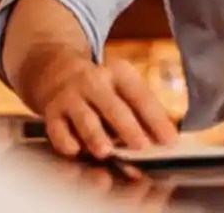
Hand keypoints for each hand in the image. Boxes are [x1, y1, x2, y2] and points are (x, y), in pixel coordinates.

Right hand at [37, 55, 177, 158]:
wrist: (57, 71)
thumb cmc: (101, 89)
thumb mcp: (123, 88)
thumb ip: (142, 114)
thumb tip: (165, 142)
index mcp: (119, 73)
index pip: (141, 96)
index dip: (156, 119)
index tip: (170, 140)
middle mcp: (94, 81)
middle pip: (113, 106)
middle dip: (128, 128)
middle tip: (142, 147)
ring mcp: (71, 96)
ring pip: (84, 118)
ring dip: (95, 136)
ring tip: (106, 151)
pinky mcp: (52, 112)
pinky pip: (58, 130)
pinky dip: (66, 141)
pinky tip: (74, 150)